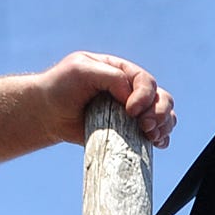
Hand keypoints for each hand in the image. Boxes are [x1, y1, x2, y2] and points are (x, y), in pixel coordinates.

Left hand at [37, 52, 175, 147]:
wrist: (48, 113)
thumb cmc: (60, 87)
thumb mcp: (81, 70)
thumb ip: (110, 76)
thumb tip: (133, 97)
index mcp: (121, 71)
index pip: (146, 82)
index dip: (144, 97)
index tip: (130, 111)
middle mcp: (131, 90)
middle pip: (162, 99)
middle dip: (159, 114)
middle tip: (145, 127)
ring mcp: (134, 112)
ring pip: (166, 116)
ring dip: (164, 127)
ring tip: (151, 136)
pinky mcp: (132, 131)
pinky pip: (158, 134)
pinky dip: (163, 139)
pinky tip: (157, 143)